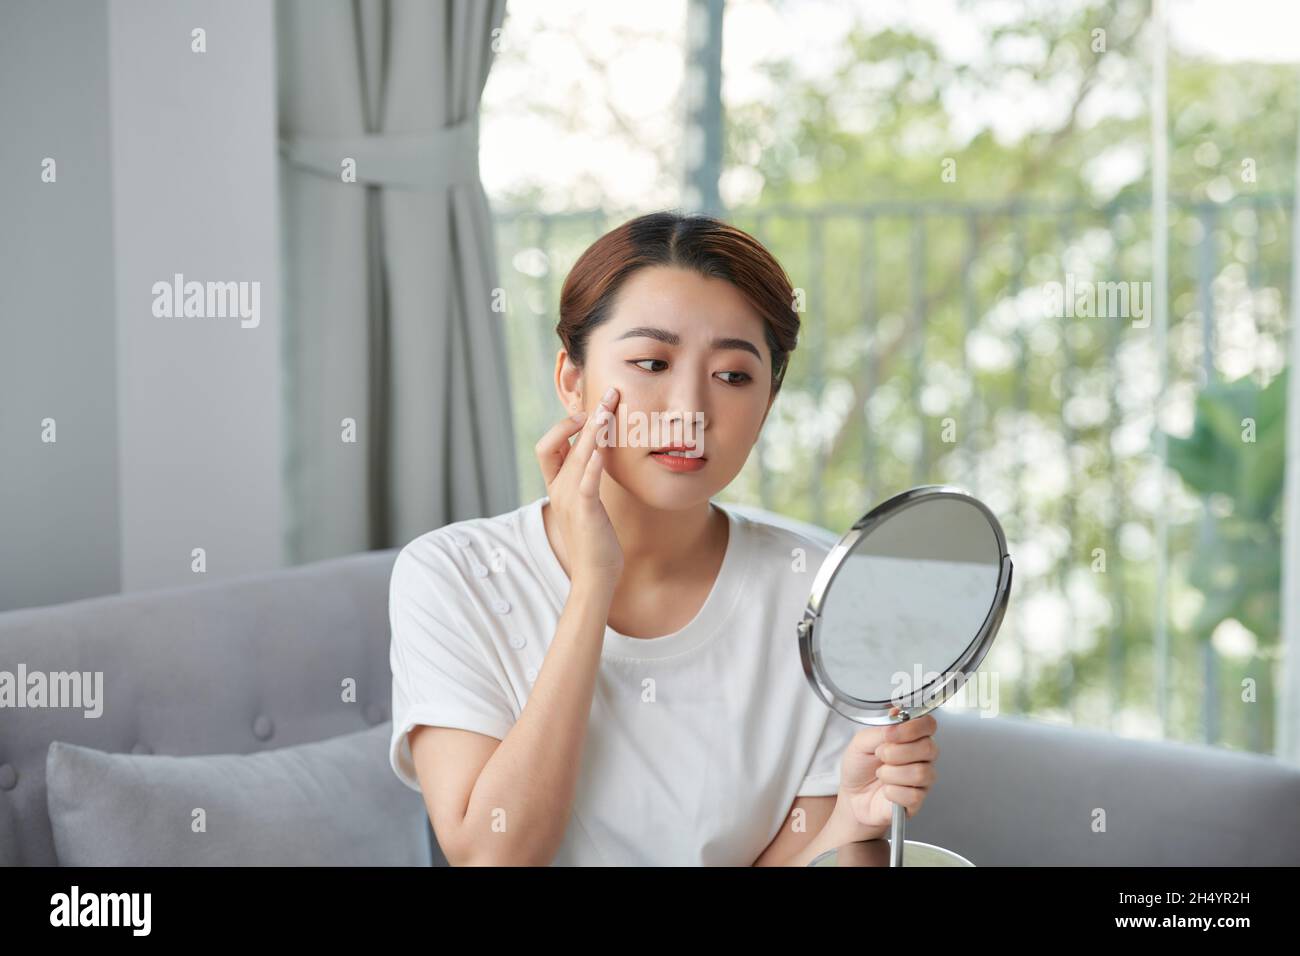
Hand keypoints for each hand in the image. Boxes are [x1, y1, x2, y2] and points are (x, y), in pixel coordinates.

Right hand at [534, 386, 623, 582]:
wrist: (594, 575)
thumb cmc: (595, 540)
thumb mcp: (586, 504)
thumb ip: (585, 481)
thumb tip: (595, 458)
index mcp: (556, 485)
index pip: (548, 445)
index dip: (564, 424)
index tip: (589, 410)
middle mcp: (558, 487)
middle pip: (560, 440)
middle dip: (583, 415)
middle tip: (608, 393)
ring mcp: (569, 498)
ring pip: (576, 453)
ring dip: (593, 429)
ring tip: (608, 408)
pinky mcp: (585, 510)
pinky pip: (587, 480)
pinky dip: (593, 461)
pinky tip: (604, 447)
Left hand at [836, 707, 938, 832]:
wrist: (852, 794)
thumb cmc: (859, 766)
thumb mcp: (862, 741)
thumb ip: (881, 729)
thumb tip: (897, 717)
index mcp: (912, 737)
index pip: (928, 724)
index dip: (912, 728)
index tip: (890, 734)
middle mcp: (922, 757)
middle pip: (928, 748)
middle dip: (897, 752)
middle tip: (880, 755)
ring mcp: (923, 779)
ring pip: (920, 772)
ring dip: (891, 773)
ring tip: (881, 773)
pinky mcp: (918, 800)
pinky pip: (913, 795)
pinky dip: (892, 792)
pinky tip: (886, 790)